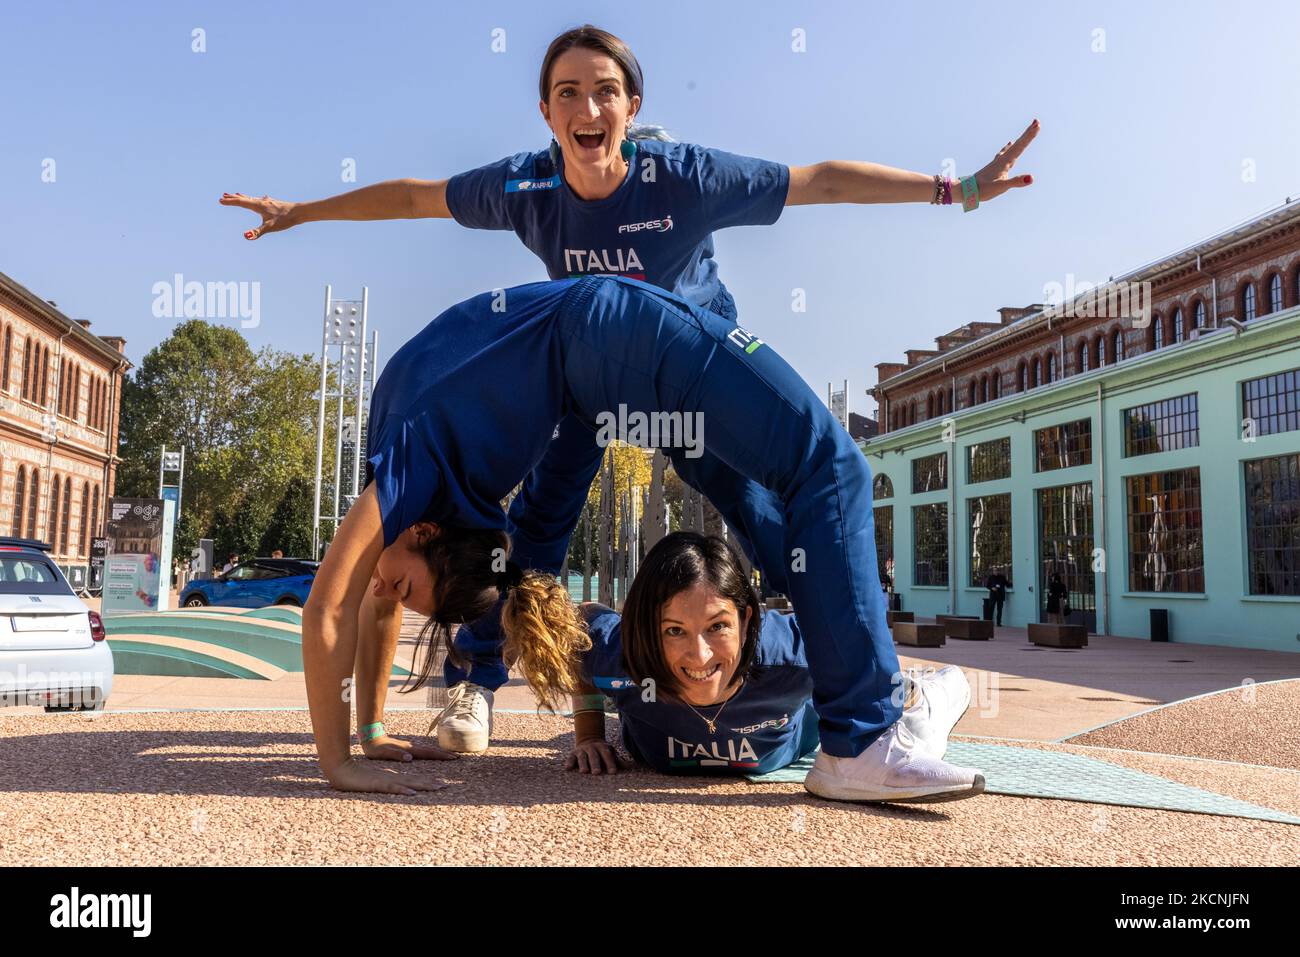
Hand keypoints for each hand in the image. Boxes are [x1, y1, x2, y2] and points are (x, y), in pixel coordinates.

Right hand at [219, 191, 299, 239]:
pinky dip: (253, 199)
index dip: (230, 202)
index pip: (240, 203)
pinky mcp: (273, 204)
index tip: (220, 200)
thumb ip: (257, 232)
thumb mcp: (270, 227)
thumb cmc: (285, 220)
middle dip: (233, 198)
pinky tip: (259, 199)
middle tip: (223, 196)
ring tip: (236, 195)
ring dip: (242, 197)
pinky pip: (259, 200)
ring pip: (252, 198)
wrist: (300, 212)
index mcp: (258, 206)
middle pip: (244, 199)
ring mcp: (267, 202)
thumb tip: (246, 236)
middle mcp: (261, 201)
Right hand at [325, 757, 448, 795]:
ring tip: (437, 786)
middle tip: (446, 785)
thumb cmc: (356, 777)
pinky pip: (392, 787)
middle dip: (431, 782)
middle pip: (415, 780)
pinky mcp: (377, 784)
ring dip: (423, 785)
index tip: (441, 783)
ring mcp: (385, 779)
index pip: (413, 779)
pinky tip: (413, 793)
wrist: (340, 769)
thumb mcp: (374, 782)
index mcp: (392, 776)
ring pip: (408, 782)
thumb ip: (385, 784)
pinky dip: (403, 790)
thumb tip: (396, 789)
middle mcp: (392, 776)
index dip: (427, 780)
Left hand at [361, 734, 459, 761]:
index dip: (440, 756)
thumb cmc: (376, 747)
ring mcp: (409, 747)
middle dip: (443, 754)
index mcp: (408, 749)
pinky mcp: (406, 748)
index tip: (453, 757)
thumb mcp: (384, 753)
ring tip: (447, 756)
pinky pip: (422, 751)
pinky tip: (430, 756)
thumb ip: (397, 755)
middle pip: (431, 750)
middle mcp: (411, 747)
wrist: (371, 736)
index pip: (428, 753)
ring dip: (438, 753)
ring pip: (427, 750)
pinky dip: (430, 754)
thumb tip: (410, 758)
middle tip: (456, 757)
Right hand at [565, 740, 630, 774]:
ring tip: (584, 772)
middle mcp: (592, 748)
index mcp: (603, 747)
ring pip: (582, 756)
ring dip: (583, 763)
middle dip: (596, 764)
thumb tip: (630, 767)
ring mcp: (582, 750)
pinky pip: (570, 757)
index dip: (610, 763)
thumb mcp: (610, 753)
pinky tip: (567, 768)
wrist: (588, 739)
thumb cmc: (602, 751)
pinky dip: (569, 762)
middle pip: (594, 756)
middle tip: (597, 773)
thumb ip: (618, 760)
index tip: (613, 772)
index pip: (607, 755)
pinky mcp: (573, 753)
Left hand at [972, 119, 1038, 202]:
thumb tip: (1031, 178)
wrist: (965, 191)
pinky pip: (1005, 152)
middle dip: (1027, 134)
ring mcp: (997, 162)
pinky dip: (1009, 147)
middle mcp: (1002, 159)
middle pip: (1018, 144)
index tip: (1037, 124)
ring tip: (1028, 131)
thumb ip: (1016, 182)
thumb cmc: (982, 190)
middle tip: (1036, 121)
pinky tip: (1008, 145)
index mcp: (1005, 162)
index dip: (1029, 136)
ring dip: (1021, 139)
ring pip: (1012, 147)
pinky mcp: (994, 166)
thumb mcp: (1001, 187)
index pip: (1020, 146)